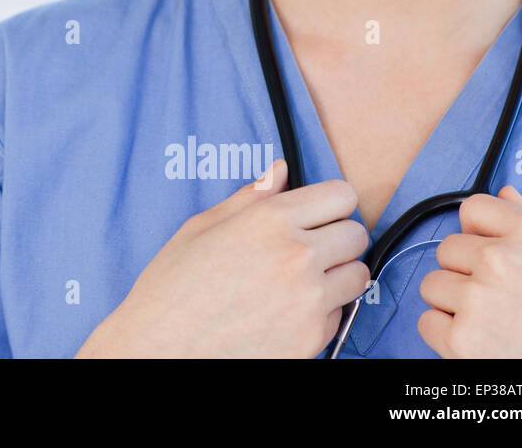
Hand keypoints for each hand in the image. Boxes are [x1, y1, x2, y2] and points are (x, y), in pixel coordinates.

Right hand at [75, 158, 369, 357]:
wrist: (163, 349)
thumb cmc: (172, 288)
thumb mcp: (201, 228)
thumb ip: (249, 198)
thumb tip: (279, 172)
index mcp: (269, 221)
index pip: (341, 195)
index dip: (329, 202)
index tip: (316, 213)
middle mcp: (297, 256)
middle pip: (356, 234)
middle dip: (336, 236)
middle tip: (307, 247)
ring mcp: (310, 300)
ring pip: (358, 275)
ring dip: (336, 274)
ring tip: (300, 280)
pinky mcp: (314, 337)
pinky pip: (341, 312)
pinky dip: (322, 310)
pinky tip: (286, 309)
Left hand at [418, 185, 521, 356]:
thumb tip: (505, 193)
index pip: (473, 208)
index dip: (480, 233)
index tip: (493, 255)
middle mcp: (501, 261)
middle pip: (448, 248)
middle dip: (466, 272)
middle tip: (502, 298)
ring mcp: (477, 299)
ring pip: (433, 284)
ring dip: (454, 304)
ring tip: (493, 321)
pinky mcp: (460, 338)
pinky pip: (427, 322)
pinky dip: (447, 335)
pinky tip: (482, 341)